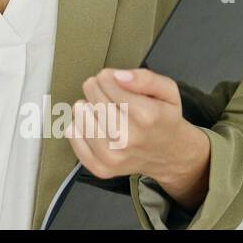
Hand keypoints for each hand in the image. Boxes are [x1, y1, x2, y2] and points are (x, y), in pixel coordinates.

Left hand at [68, 67, 211, 211]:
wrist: (170, 155)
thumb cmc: (164, 119)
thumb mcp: (168, 91)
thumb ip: (146, 78)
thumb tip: (119, 76)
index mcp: (147, 116)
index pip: (108, 83)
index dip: (106, 76)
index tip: (111, 79)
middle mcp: (128, 138)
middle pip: (93, 98)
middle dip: (95, 88)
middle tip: (104, 91)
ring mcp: (113, 155)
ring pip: (80, 115)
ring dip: (85, 106)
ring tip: (99, 108)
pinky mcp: (101, 167)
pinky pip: (73, 135)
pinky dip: (77, 125)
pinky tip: (93, 123)